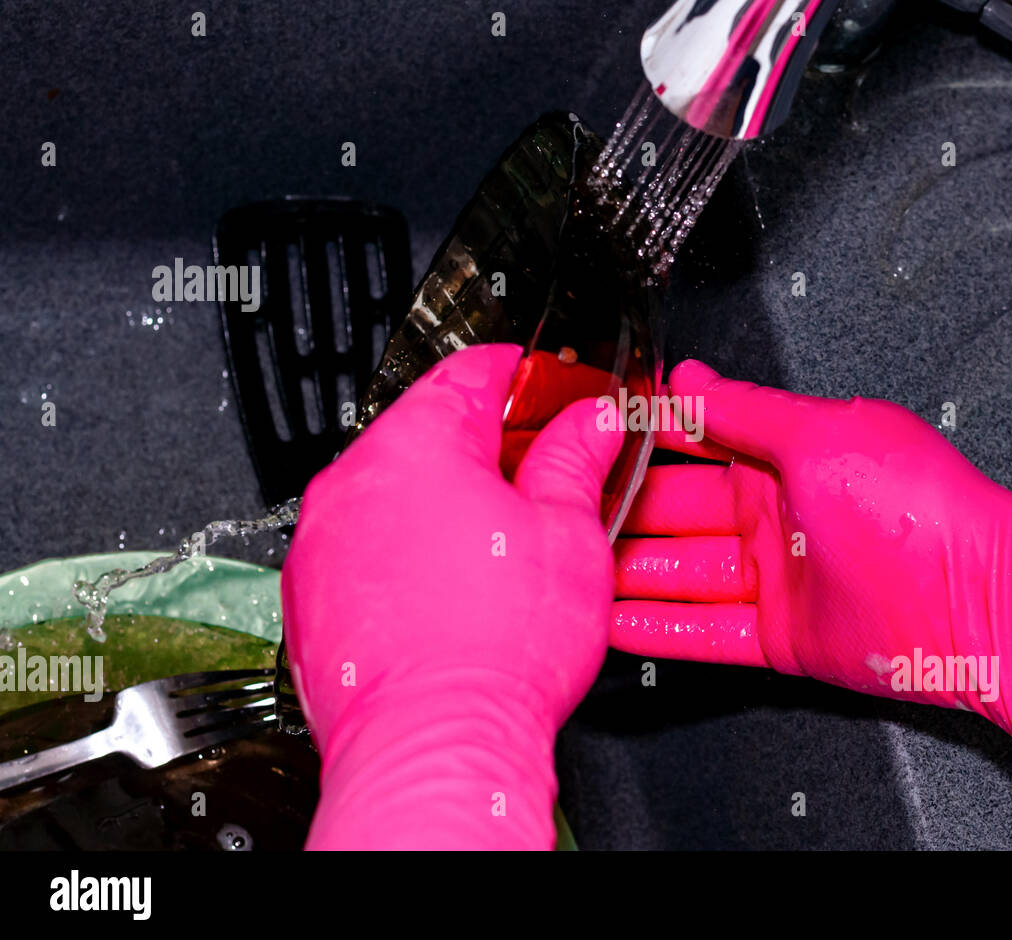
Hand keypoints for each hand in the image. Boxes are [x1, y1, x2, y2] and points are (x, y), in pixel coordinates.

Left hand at [281, 343, 620, 848]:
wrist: (433, 745)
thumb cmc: (495, 652)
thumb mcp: (568, 536)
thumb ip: (578, 461)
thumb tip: (593, 421)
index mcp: (419, 444)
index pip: (473, 372)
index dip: (524, 375)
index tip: (549, 389)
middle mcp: (355, 480)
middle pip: (429, 429)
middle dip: (488, 444)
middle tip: (542, 474)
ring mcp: (323, 539)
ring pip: (393, 490)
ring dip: (444, 500)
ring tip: (500, 544)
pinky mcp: (312, 594)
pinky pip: (364, 546)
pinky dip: (404, 552)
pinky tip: (452, 588)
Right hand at [612, 359, 1011, 848]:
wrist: (981, 604)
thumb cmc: (924, 509)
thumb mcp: (821, 433)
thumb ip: (742, 409)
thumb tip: (687, 376)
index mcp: (786, 454)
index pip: (694, 439)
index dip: (637, 439)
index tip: (583, 438)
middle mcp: (776, 513)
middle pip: (675, 510)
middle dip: (617, 510)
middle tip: (558, 512)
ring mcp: (776, 576)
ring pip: (680, 573)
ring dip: (625, 571)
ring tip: (567, 570)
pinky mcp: (779, 636)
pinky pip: (703, 632)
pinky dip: (657, 629)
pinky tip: (613, 620)